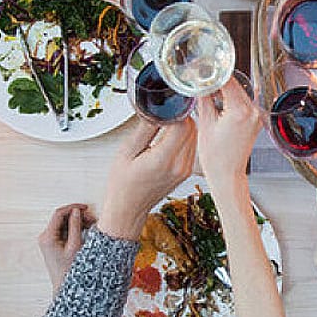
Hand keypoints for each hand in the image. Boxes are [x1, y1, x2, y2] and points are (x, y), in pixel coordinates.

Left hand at [38, 203, 95, 291]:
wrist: (65, 286)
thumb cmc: (70, 270)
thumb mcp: (75, 246)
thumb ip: (75, 227)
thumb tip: (76, 212)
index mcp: (48, 237)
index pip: (59, 214)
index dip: (73, 208)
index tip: (85, 208)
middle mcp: (45, 237)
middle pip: (61, 219)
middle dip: (77, 216)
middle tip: (92, 219)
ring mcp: (48, 241)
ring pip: (63, 224)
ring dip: (77, 223)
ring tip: (91, 226)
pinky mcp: (52, 244)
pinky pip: (64, 231)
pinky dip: (74, 229)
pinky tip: (85, 232)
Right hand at [99, 118, 197, 239]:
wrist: (129, 209)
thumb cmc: (123, 184)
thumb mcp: (127, 151)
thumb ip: (145, 128)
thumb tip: (156, 108)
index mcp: (163, 160)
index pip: (182, 126)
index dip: (174, 112)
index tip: (162, 107)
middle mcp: (179, 166)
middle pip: (192, 128)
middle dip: (179, 116)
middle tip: (161, 113)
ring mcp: (185, 169)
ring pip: (194, 135)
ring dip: (182, 125)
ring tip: (163, 125)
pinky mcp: (187, 171)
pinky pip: (191, 145)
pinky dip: (183, 136)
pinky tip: (168, 137)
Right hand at [195, 78, 262, 190]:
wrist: (227, 175)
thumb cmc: (217, 158)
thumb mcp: (205, 124)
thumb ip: (204, 100)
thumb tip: (200, 84)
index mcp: (240, 111)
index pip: (228, 81)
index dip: (214, 72)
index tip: (203, 67)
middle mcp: (252, 112)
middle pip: (235, 85)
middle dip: (219, 80)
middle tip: (202, 76)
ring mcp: (256, 117)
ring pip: (240, 92)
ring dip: (226, 89)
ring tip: (209, 89)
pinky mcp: (255, 122)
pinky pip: (244, 103)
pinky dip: (233, 98)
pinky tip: (221, 99)